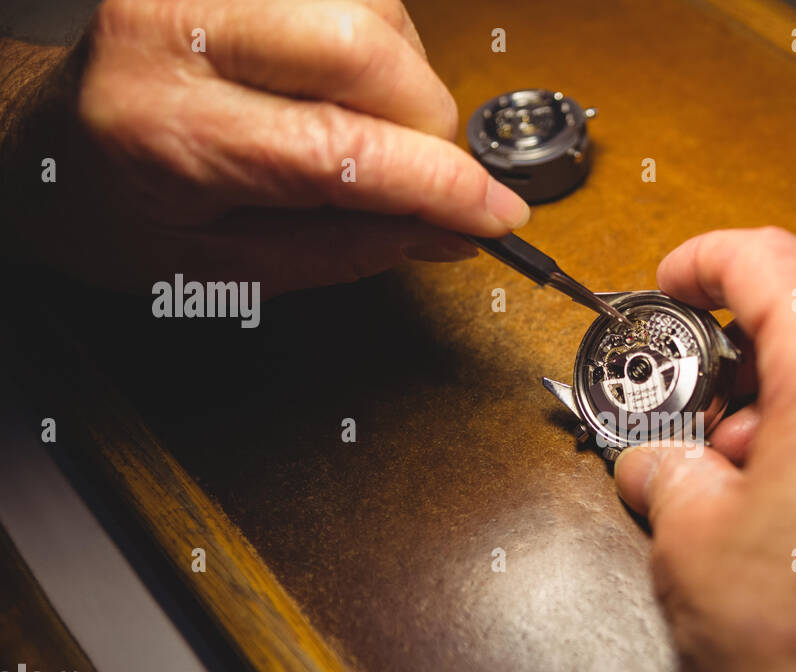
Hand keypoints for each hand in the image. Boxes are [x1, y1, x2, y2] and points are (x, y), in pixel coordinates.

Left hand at [0, 0, 528, 294]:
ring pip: (373, 7)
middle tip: (423, 176)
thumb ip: (343, 250)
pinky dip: (377, 42)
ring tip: (364, 128)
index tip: (495, 216)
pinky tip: (343, 85)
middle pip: (368, 46)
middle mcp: (177, 27)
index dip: (442, 186)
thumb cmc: (107, 204)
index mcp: (166, 127)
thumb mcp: (219, 267)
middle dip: (426, 124)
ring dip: (402, 79)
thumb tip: (448, 233)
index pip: (344, 149)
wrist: (29, 134)